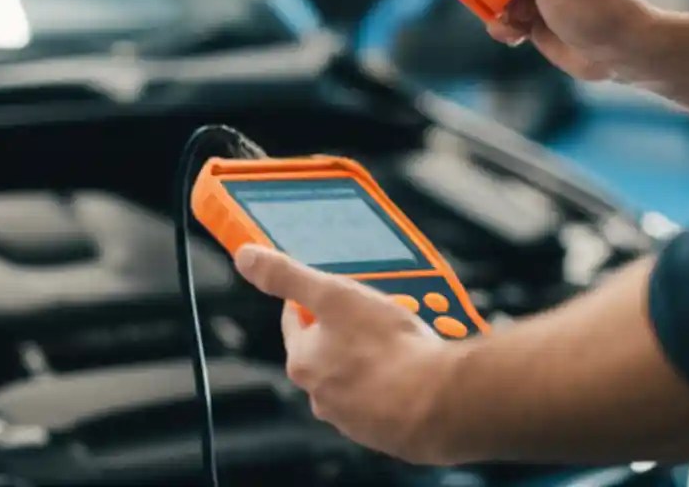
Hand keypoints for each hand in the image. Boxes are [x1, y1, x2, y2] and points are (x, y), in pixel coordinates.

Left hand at [233, 244, 456, 464]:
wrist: (442, 402)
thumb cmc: (388, 349)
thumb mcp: (335, 295)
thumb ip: (288, 276)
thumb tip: (246, 258)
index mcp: (303, 362)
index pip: (296, 320)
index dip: (314, 299)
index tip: (332, 290)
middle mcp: (321, 395)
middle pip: (328, 348)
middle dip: (349, 327)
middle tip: (376, 310)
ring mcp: (354, 417)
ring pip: (357, 374)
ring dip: (374, 356)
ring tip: (403, 337)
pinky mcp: (386, 430)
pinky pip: (386, 397)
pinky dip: (397, 382)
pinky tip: (417, 366)